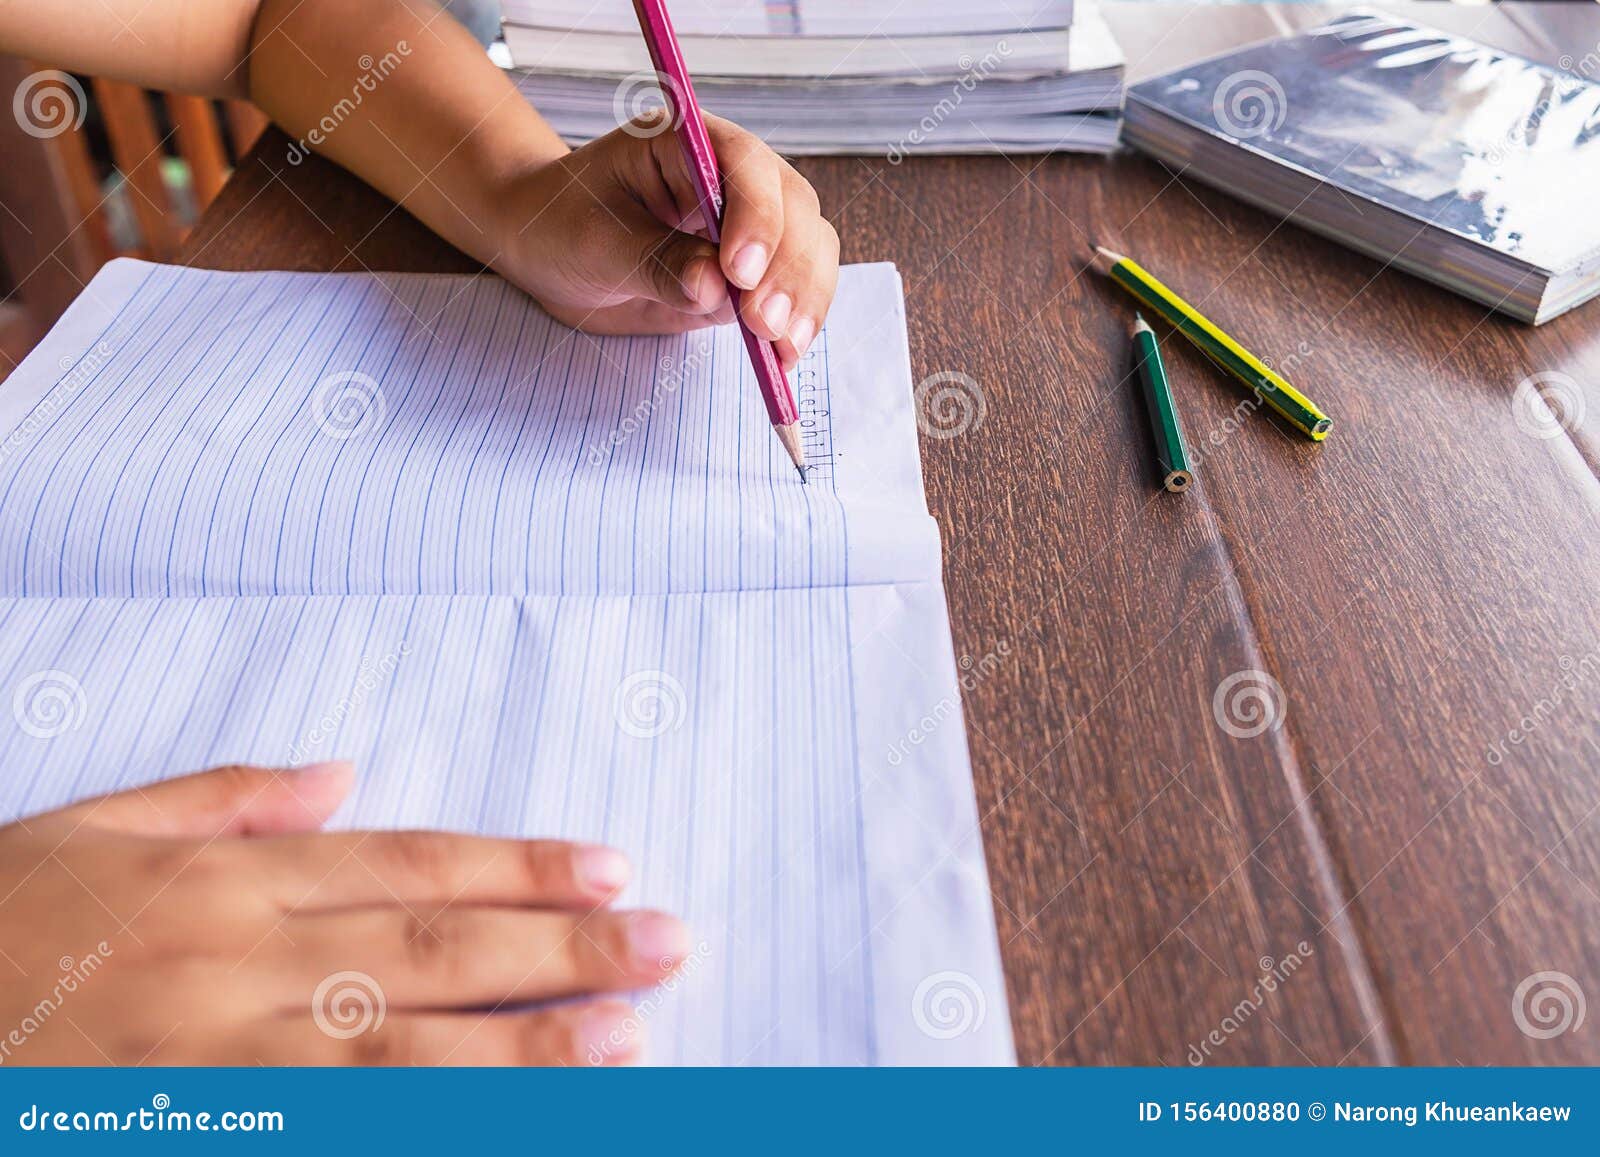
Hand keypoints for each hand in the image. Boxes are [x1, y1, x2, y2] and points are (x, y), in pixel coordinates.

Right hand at [0, 762, 689, 1065]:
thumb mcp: (84, 832)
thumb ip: (219, 799)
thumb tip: (339, 774)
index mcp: (220, 881)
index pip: (407, 866)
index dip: (519, 869)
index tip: (611, 870)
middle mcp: (235, 964)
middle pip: (430, 952)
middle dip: (559, 950)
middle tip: (665, 946)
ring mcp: (219, 1063)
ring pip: (400, 1053)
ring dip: (523, 1048)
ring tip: (628, 1038)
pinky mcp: (202, 1133)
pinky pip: (339, 1129)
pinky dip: (429, 1125)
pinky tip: (504, 1122)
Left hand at [501, 113, 838, 369]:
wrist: (549, 250)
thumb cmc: (561, 225)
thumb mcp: (594, 241)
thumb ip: (655, 261)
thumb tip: (715, 288)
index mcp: (689, 143)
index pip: (746, 164)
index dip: (756, 216)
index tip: (739, 272)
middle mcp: (733, 177)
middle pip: (794, 210)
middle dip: (788, 269)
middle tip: (764, 324)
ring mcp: (751, 225)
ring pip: (809, 250)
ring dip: (805, 301)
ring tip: (781, 349)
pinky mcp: (752, 273)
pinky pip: (793, 293)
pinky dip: (796, 326)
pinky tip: (784, 359)